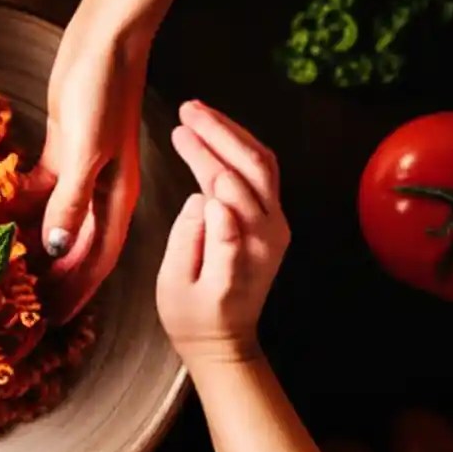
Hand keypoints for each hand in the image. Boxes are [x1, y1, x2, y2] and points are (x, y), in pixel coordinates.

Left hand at [30, 20, 148, 321]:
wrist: (103, 42)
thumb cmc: (102, 92)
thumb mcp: (85, 151)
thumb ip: (69, 202)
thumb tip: (52, 250)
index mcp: (115, 199)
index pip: (95, 260)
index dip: (76, 294)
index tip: (55, 325)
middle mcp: (100, 193)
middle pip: (74, 248)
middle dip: (53, 281)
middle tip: (22, 310)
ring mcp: (80, 173)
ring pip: (55, 223)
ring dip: (34, 248)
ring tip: (6, 276)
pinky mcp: (60, 153)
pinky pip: (39, 194)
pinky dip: (20, 210)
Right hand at [156, 101, 289, 366]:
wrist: (224, 342)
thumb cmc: (192, 317)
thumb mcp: (178, 284)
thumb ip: (192, 240)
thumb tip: (203, 200)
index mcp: (243, 245)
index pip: (226, 184)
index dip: (203, 154)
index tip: (177, 132)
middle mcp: (268, 231)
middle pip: (252, 165)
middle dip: (220, 131)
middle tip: (188, 109)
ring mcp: (275, 226)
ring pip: (262, 165)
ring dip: (232, 134)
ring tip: (199, 113)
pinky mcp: (272, 223)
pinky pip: (263, 176)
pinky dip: (242, 149)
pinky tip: (219, 136)